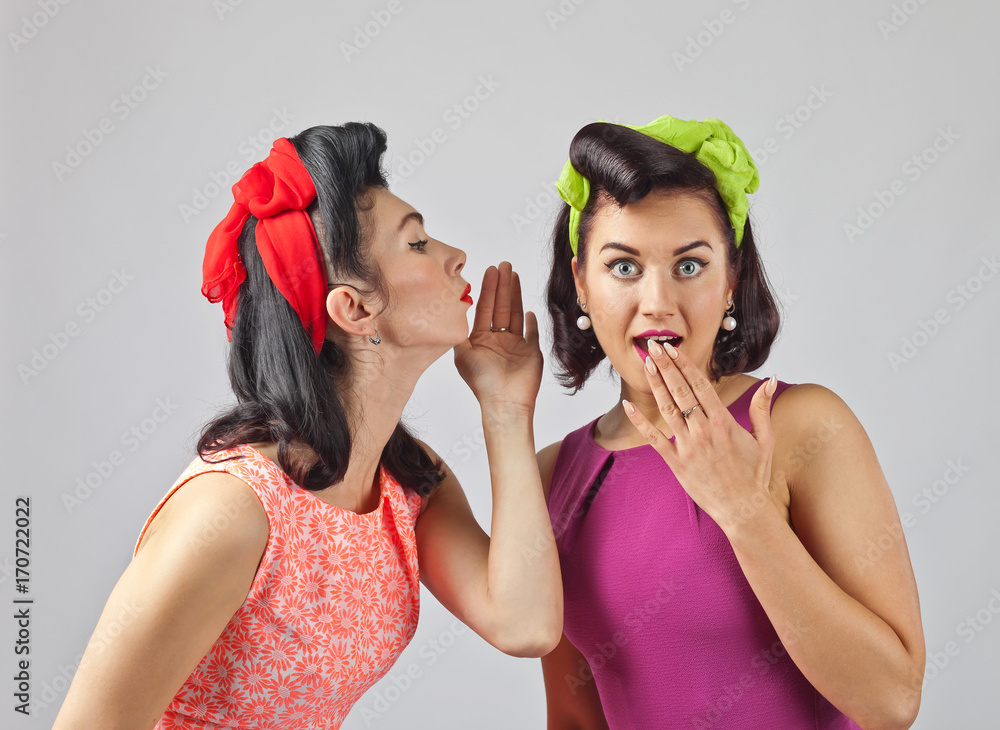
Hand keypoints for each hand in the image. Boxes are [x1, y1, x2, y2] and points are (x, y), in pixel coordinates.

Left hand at [453, 262, 542, 414]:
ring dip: (515, 295)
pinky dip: (531, 323)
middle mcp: (497, 340)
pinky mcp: (531, 352)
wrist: (504, 402)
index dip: (488, 288)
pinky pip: (532, 333)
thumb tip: (451, 311)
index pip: (485, 308)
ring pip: (514, 314)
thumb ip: (458, 332)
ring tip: (514, 275)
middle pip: (500, 306)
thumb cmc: (482, 382)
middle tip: (504, 265)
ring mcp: (515, 345)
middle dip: (502, 285)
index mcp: (480, 339)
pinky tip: (528, 311)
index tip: (491, 270)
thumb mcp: (462, 354)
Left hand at [622, 340, 778, 531]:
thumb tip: (769, 379)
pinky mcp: (676, 463)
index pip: (700, 385)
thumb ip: (762, 408)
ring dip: (655, 385)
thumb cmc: (755, 474)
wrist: (743, 509)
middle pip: (681, 391)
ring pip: (667, 409)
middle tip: (653, 346)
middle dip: (666, 366)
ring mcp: (688, 446)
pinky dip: (640, 422)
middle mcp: (704, 430)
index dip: (684, 364)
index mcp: (724, 421)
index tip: (673, 348)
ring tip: (645, 365)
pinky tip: (628, 407)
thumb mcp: (765, 439)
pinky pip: (654, 439)